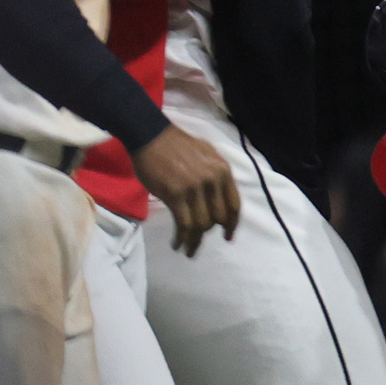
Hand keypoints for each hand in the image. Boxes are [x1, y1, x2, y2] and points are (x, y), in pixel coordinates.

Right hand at [131, 123, 239, 253]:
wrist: (151, 135)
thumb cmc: (177, 145)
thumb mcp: (207, 154)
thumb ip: (217, 175)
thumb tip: (220, 199)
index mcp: (223, 170)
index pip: (234, 205)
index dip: (232, 225)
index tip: (227, 236)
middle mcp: (213, 180)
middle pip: (218, 219)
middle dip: (209, 232)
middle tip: (199, 239)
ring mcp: (194, 188)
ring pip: (202, 225)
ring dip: (194, 241)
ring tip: (187, 249)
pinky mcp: (175, 195)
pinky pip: (184, 225)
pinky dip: (182, 238)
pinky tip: (177, 244)